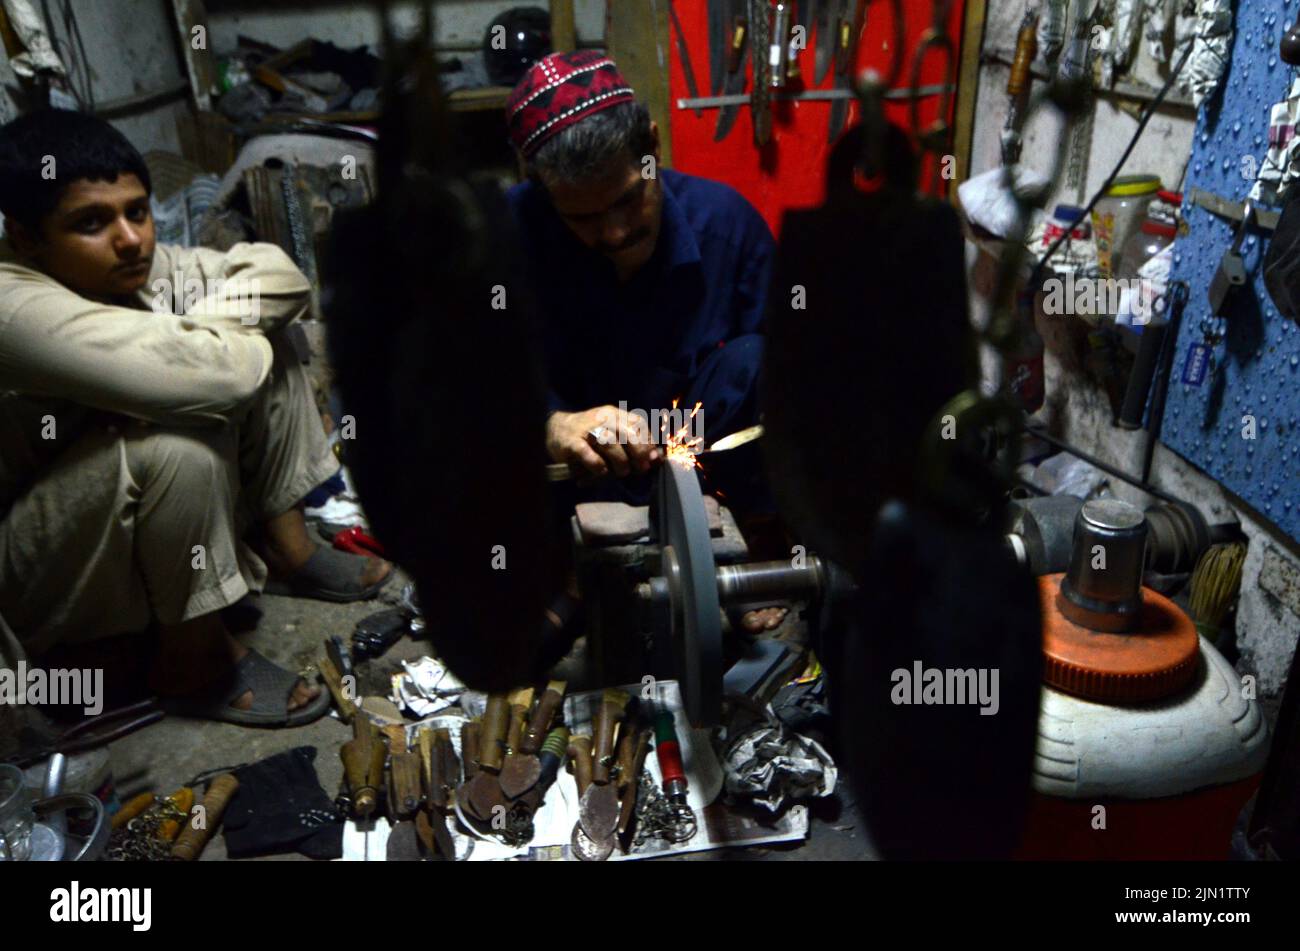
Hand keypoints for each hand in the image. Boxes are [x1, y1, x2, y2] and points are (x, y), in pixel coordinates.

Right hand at [545, 405, 661, 476]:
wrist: (555, 428)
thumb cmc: (589, 436)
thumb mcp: (611, 434)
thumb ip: (632, 445)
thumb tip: (657, 458)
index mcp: (614, 414)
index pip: (637, 423)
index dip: (647, 441)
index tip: (652, 458)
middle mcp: (602, 418)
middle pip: (627, 433)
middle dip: (638, 453)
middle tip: (641, 469)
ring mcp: (586, 429)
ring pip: (610, 443)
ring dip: (620, 461)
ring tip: (621, 472)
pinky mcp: (571, 443)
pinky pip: (588, 454)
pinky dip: (598, 465)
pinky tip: (601, 471)